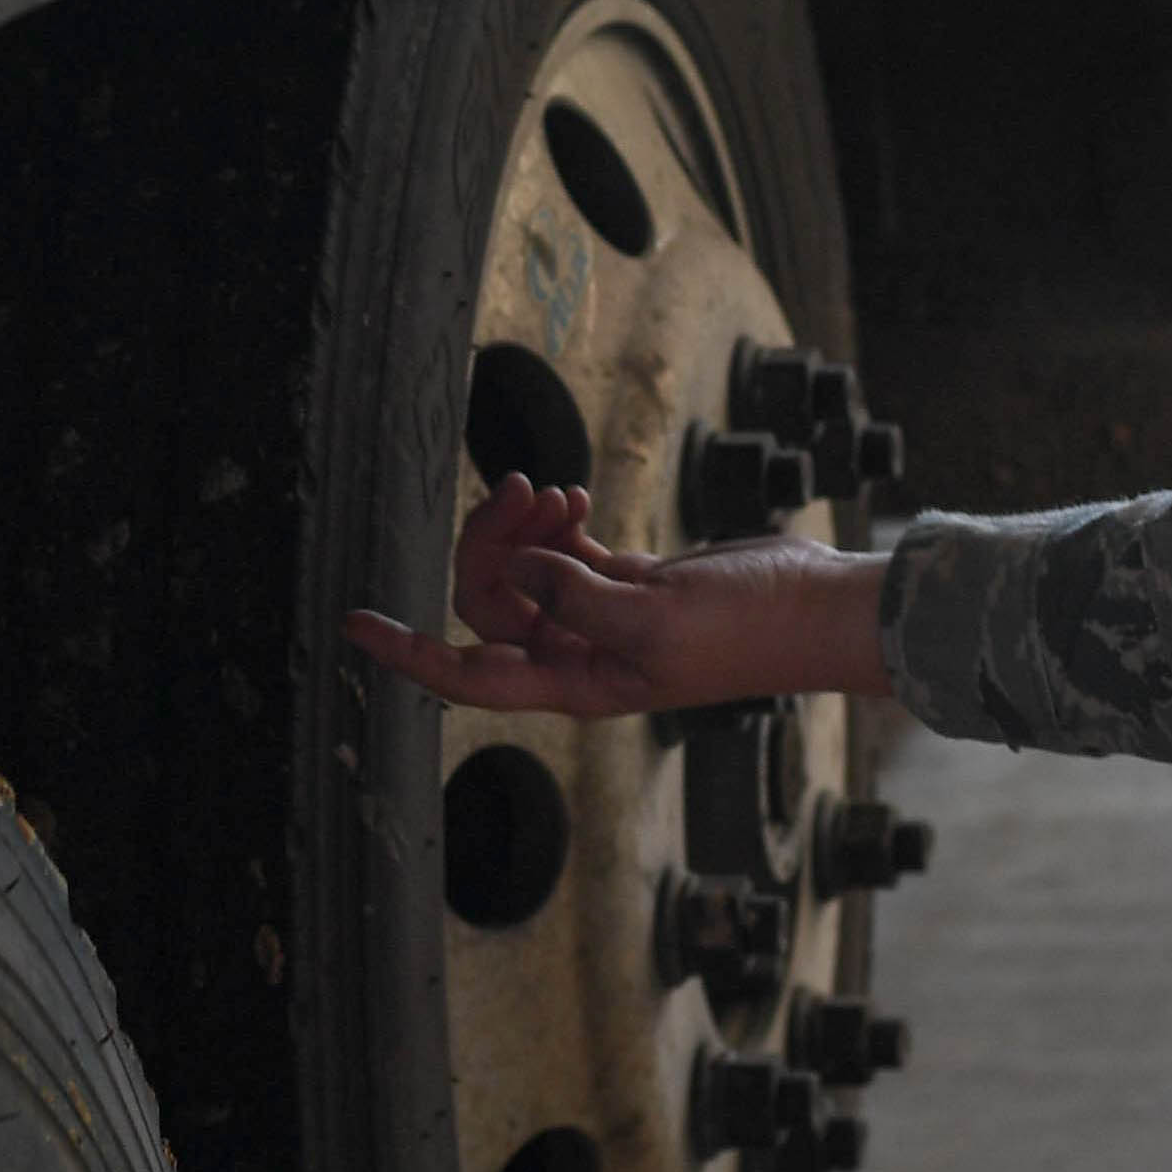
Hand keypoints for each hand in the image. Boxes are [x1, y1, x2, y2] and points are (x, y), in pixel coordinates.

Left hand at [340, 475, 893, 717]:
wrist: (815, 606)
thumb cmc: (751, 629)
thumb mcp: (656, 615)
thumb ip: (576, 595)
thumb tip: (515, 571)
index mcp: (578, 682)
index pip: (470, 673)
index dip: (408, 653)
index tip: (356, 624)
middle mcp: (579, 657)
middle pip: (491, 605)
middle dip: (489, 544)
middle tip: (519, 490)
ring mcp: (601, 620)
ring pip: (523, 575)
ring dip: (522, 527)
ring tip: (552, 492)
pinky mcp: (627, 584)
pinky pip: (561, 555)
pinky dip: (555, 524)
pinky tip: (571, 498)